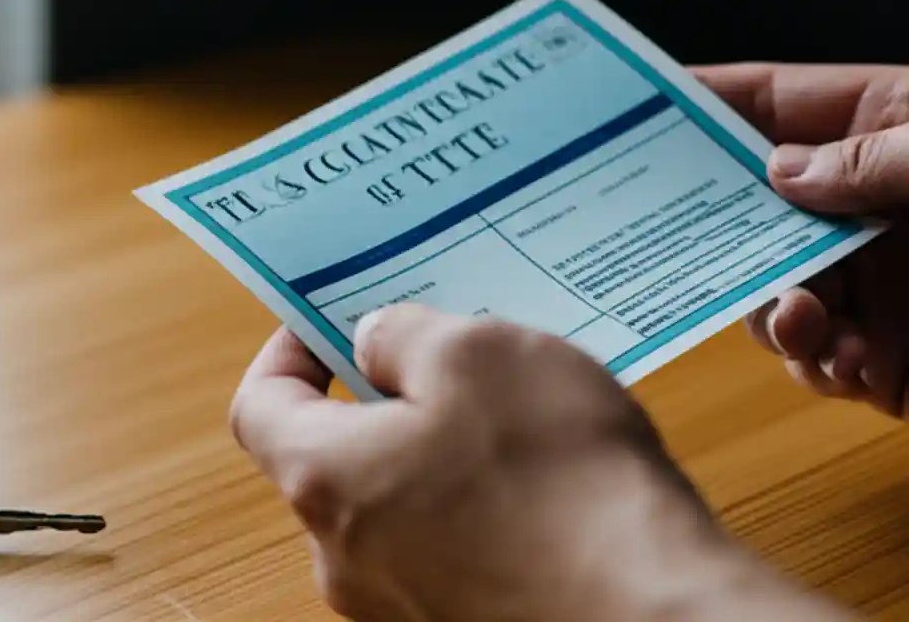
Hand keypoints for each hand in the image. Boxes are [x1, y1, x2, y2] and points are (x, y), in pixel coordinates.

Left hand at [230, 304, 849, 620]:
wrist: (655, 614)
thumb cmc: (562, 480)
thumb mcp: (478, 354)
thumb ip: (401, 335)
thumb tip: (374, 344)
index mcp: (325, 479)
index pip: (259, 406)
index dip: (286, 353)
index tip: (325, 323)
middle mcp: (344, 555)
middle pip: (331, 455)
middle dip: (377, 396)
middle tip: (441, 354)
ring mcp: (398, 601)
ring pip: (393, 500)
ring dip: (432, 450)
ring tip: (508, 413)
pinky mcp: (456, 621)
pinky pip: (442, 543)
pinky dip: (469, 502)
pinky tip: (536, 478)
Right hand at [695, 64, 908, 415]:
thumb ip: (867, 160)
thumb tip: (776, 173)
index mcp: (885, 128)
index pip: (770, 103)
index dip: (699, 102)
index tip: (632, 111)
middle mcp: (867, 203)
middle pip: (749, 207)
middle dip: (713, 229)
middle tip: (672, 238)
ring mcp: (876, 278)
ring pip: (770, 291)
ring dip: (770, 311)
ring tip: (799, 318)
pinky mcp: (892, 351)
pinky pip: (820, 358)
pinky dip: (820, 363)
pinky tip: (850, 360)